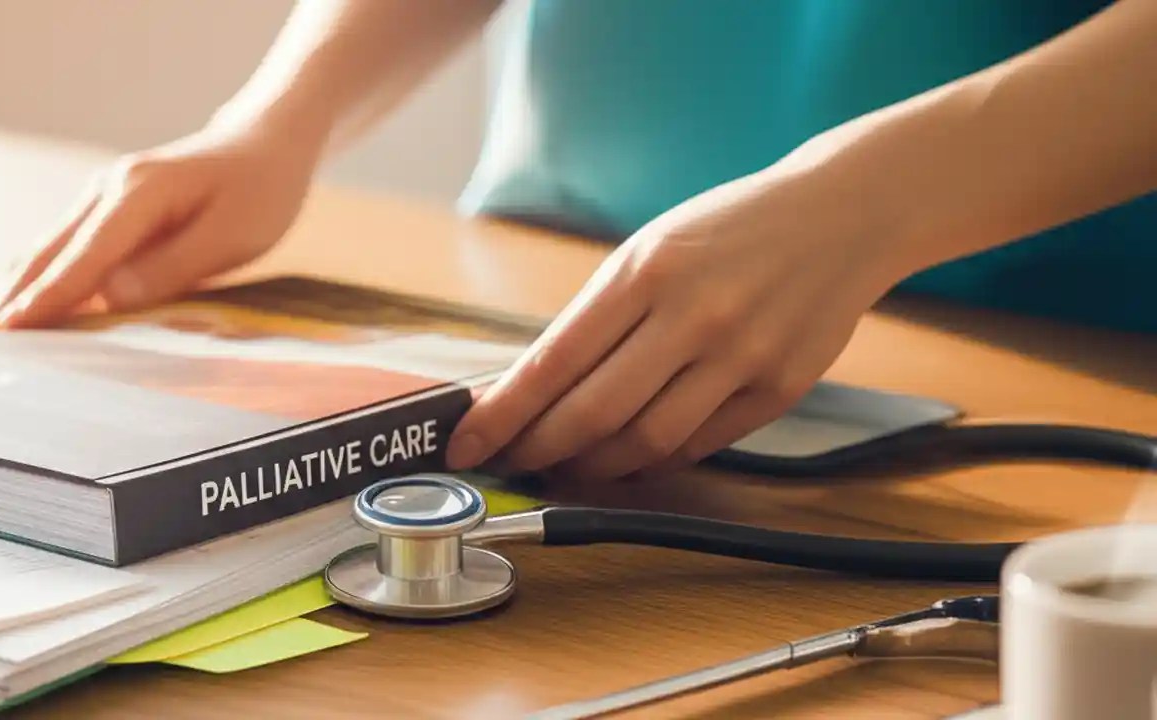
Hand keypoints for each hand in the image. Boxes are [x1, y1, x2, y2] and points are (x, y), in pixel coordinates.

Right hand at [0, 122, 318, 328]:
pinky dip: (37, 276)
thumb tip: (112, 296)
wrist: (262, 146)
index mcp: (140, 193)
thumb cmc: (259, 193)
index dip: (49, 295)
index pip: (86, 254)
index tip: (11, 326)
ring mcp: (102, 196)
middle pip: (50, 251)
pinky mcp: (106, 210)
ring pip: (47, 248)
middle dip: (11, 297)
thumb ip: (174, 265)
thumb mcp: (233, 235)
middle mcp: (108, 189)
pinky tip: (18, 306)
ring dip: (14, 288)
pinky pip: (63, 247)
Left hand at [445, 162, 904, 480]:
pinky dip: (653, 458)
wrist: (841, 215)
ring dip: (593, 465)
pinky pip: (698, 444)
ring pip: (645, 442)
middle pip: (593, 413)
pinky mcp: (778, 388)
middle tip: (510, 461)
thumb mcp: (652, 249)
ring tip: (566, 464)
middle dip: (537, 448)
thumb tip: (534, 387)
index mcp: (646, 270)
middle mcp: (692, 315)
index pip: (553, 360)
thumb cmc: (730, 230)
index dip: (502, 411)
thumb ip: (600, 317)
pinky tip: (629, 455)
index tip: (466, 440)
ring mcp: (741, 356)